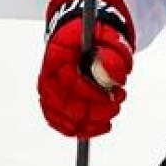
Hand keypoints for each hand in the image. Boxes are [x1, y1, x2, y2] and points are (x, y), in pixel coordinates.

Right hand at [37, 0, 135, 138]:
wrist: (86, 37)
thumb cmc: (98, 36)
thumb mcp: (112, 38)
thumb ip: (115, 55)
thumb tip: (115, 77)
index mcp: (58, 55)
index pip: (70, 81)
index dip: (93, 93)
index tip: (116, 95)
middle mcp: (48, 75)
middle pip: (63, 104)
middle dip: (94, 111)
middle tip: (117, 105)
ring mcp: (49, 90)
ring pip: (61, 118)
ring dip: (90, 122)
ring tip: (112, 110)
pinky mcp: (53, 102)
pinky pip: (60, 123)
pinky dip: (80, 129)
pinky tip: (98, 127)